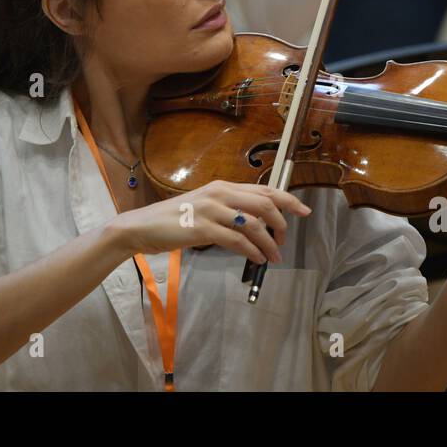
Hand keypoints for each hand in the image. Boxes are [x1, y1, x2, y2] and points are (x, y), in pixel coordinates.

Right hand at [110, 179, 311, 262]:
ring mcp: (211, 210)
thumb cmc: (173, 220)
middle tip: (284, 241)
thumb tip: (255, 223)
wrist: (142, 227)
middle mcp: (219, 194)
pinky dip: (252, 251)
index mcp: (221, 187)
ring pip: (254, 225)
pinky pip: (238, 241)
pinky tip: (257, 259)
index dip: (287, 200)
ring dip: (269, 243)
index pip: (263, 189)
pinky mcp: (203, 229)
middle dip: (281, 224)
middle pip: (264, 204)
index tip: (304, 210)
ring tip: (273, 257)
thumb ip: (227, 210)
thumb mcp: (204, 207)